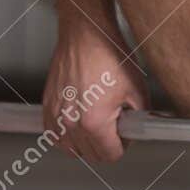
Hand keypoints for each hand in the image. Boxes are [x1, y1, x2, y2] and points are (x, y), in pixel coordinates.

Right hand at [43, 18, 146, 162]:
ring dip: (85, 141)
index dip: (123, 144)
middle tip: (114, 123)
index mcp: (94, 122)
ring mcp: (56, 114)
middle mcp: (70, 121)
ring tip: (97, 121)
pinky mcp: (47, 105)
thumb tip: (141, 130)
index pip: (110, 155)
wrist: (86, 33)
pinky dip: (66, 133)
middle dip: (106, 142)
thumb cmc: (108, 54)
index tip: (125, 132)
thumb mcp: (137, 89)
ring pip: (71, 149)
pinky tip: (79, 119)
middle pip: (91, 155)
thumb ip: (140, 118)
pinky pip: (55, 135)